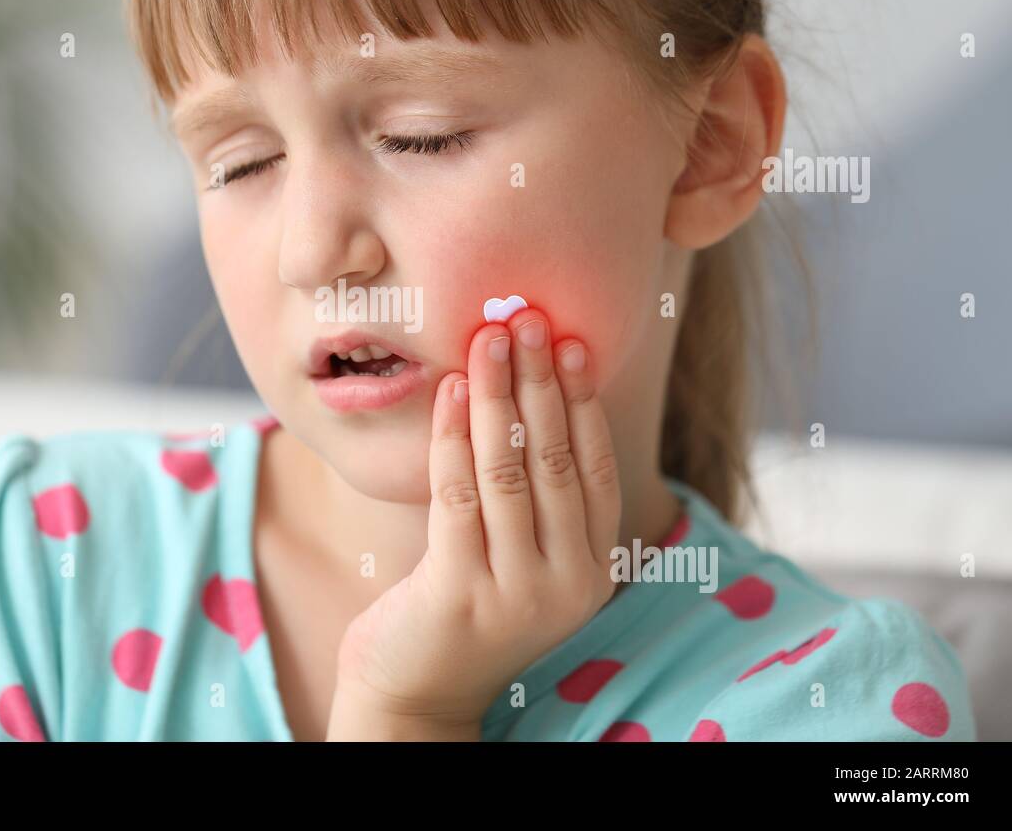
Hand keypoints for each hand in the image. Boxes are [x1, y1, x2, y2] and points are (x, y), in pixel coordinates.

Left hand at [329, 307, 622, 736]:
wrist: (415, 691)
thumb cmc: (464, 606)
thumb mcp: (517, 557)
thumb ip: (535, 499)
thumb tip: (533, 393)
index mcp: (591, 571)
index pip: (597, 470)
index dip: (585, 401)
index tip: (572, 341)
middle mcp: (567, 584)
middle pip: (558, 462)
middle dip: (541, 383)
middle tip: (528, 319)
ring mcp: (516, 593)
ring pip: (511, 472)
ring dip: (499, 396)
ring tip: (488, 338)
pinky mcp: (460, 594)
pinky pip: (458, 495)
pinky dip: (454, 435)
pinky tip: (450, 389)